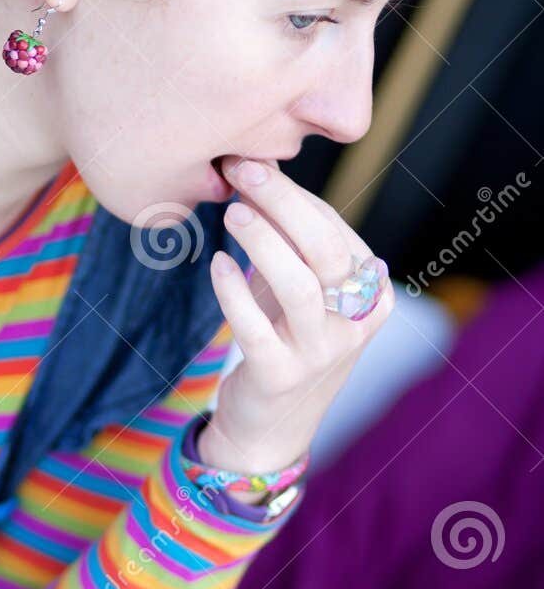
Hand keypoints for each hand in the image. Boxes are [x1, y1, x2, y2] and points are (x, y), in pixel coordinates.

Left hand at [200, 155, 394, 474]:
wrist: (269, 424)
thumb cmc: (282, 337)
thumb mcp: (293, 285)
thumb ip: (284, 239)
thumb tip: (252, 174)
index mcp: (370, 294)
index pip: (335, 231)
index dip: (294, 194)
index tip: (252, 163)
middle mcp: (356, 324)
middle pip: (326, 251)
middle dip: (284, 204)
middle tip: (243, 172)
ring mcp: (321, 354)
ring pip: (300, 287)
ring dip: (264, 242)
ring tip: (232, 213)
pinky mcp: (280, 378)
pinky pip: (256, 329)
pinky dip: (234, 291)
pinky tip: (217, 264)